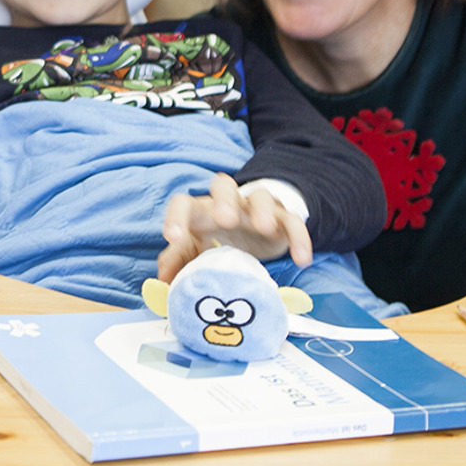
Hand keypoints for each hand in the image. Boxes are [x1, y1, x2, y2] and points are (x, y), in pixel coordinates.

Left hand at [159, 172, 311, 282]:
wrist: (255, 229)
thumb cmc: (218, 239)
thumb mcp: (197, 250)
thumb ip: (179, 260)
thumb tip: (163, 279)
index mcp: (202, 211)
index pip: (184, 203)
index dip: (176, 217)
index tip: (172, 237)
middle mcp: (229, 204)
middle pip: (224, 186)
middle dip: (224, 201)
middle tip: (224, 220)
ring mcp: (257, 209)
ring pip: (261, 196)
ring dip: (262, 210)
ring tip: (265, 228)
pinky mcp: (282, 220)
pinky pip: (294, 222)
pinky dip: (299, 238)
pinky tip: (302, 259)